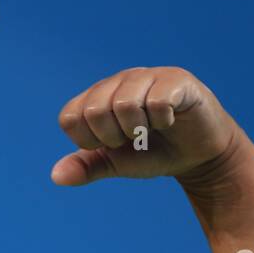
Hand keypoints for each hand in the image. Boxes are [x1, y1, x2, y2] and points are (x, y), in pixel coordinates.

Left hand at [51, 67, 241, 186]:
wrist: (198, 155)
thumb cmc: (153, 153)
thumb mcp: (115, 163)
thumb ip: (86, 167)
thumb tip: (56, 176)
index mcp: (98, 97)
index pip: (70, 117)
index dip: (87, 141)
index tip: (110, 144)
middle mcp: (119, 81)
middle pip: (94, 110)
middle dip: (113, 137)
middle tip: (133, 137)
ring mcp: (148, 76)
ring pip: (124, 104)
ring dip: (139, 129)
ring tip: (151, 129)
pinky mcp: (176, 79)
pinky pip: (156, 100)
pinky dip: (161, 121)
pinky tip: (169, 120)